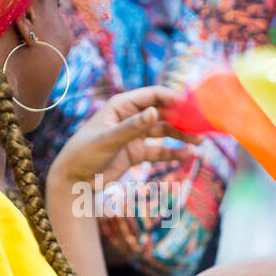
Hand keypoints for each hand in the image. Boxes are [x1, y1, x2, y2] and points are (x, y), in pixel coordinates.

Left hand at [49, 86, 199, 186]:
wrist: (73, 180)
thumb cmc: (84, 154)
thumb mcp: (108, 139)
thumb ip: (132, 127)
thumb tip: (155, 111)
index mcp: (122, 106)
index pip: (153, 95)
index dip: (173, 98)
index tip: (192, 105)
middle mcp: (130, 117)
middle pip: (163, 112)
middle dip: (183, 117)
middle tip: (202, 123)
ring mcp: (134, 135)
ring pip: (164, 132)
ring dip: (181, 136)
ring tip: (199, 142)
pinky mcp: (135, 152)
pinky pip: (159, 150)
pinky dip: (173, 152)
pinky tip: (188, 155)